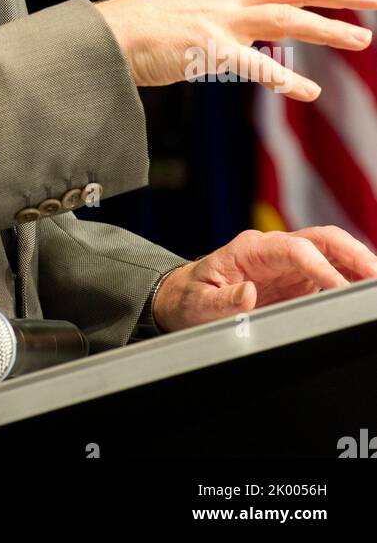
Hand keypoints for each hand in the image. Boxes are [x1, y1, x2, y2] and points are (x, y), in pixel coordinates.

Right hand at [95, 0, 376, 100]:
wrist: (108, 36)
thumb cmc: (146, 31)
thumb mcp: (193, 12)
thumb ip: (228, 18)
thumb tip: (260, 36)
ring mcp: (217, 20)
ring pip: (284, 18)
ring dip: (326, 28)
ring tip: (362, 40)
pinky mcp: (206, 48)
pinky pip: (254, 64)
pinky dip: (285, 77)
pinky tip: (309, 91)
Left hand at [153, 226, 376, 331]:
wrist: (185, 296)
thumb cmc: (191, 297)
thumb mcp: (199, 302)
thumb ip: (223, 300)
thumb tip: (249, 295)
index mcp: (250, 248)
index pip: (293, 249)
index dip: (319, 266)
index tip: (339, 286)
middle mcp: (273, 249)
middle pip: (320, 239)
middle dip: (351, 253)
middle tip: (375, 274)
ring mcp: (287, 262)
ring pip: (330, 251)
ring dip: (356, 262)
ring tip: (375, 281)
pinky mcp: (296, 278)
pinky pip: (329, 270)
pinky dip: (349, 275)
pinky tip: (363, 286)